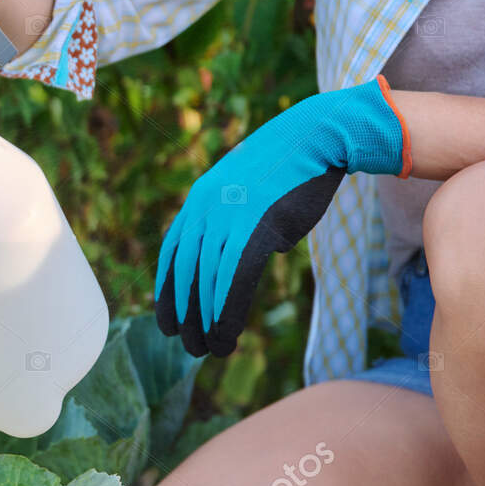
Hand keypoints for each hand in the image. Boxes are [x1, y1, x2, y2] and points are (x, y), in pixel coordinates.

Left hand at [155, 78, 409, 357]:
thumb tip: (249, 254)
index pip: (172, 253)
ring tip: (207, 350)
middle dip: (182, 313)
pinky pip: (232, 277)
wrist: (318, 135)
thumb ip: (238, 222)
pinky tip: (226, 333)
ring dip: (204, 321)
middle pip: (184, 272)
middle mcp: (205, 209)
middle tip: (185, 345)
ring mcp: (228, 216)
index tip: (167, 319)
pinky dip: (226, 310)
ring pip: (206, 281)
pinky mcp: (256, 225)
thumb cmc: (292, 169)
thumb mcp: (250, 194)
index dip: (166, 290)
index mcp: (199, 200)